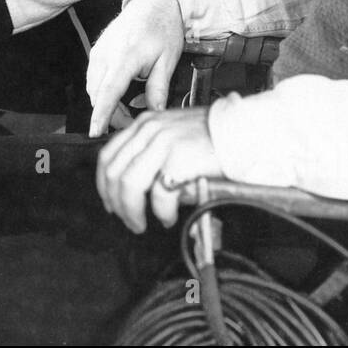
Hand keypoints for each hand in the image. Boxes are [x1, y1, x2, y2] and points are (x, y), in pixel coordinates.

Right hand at [87, 0, 185, 136]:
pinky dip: (103, 92)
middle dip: (111, 115)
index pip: (109, 91)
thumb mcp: (168, 60)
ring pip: (94, 89)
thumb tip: (155, 112)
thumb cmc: (163, 29)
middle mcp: (107, 55)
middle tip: (131, 123)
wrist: (153, 4)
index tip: (95, 131)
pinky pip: (94, 79)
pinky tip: (119, 95)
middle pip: (99, 95)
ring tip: (127, 111)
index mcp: (126, 56)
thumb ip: (158, 88)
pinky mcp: (97, 53)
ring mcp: (99, 53)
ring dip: (106, 104)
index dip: (101, 114)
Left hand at [95, 108, 223, 232]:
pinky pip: (158, 193)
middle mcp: (149, 130)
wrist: (244, 132)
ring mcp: (163, 143)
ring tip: (140, 224)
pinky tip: (167, 217)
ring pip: (129, 184)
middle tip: (127, 220)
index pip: (109, 154)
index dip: (104, 183)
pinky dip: (160, 212)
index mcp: (146, 124)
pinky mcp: (178, 159)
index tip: (110, 202)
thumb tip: (139, 190)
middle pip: (115, 172)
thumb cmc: (214, 138)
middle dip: (116, 202)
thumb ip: (154, 154)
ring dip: (131, 211)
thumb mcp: (176, 135)